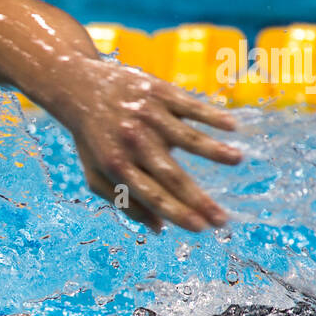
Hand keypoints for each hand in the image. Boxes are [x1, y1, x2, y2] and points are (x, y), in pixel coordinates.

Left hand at [64, 60, 241, 232]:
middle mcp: (133, 141)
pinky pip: (189, 105)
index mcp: (117, 165)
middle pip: (172, 175)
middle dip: (199, 200)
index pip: (152, 195)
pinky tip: (231, 126)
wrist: (78, 86)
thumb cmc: (92, 139)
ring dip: (213, 149)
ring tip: (237, 160)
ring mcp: (147, 115)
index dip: (177, 213)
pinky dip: (211, 115)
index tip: (202, 229)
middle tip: (224, 218)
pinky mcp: (158, 92)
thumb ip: (124, 202)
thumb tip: (160, 229)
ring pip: (186, 137)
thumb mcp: (96, 173)